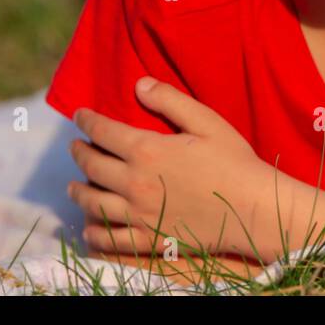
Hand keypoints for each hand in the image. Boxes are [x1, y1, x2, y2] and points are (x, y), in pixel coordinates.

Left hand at [67, 78, 275, 260]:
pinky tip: (88, 229)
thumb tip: (139, 84)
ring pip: (94, 203)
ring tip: (72, 186)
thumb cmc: (234, 160)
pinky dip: (94, 234)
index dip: (87, 121)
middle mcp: (135, 183)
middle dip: (79, 153)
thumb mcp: (206, 121)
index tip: (78, 116)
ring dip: (78, 192)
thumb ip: (170, 100)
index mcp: (147, 150)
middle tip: (74, 147)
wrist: (252, 209)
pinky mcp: (149, 239)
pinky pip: (111, 240)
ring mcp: (139, 214)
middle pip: (93, 166)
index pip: (103, 132)